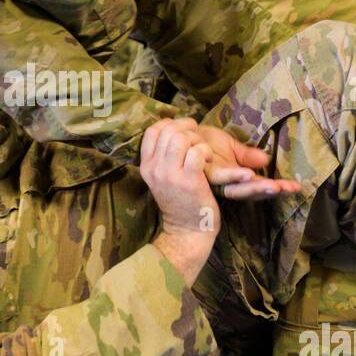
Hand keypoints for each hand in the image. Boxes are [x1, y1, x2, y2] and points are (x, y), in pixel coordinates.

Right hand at [140, 119, 218, 238]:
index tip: (183, 131)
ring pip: (181, 138)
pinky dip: (205, 151)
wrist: (186, 231)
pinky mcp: (189, 181)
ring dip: (197, 139)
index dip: (169, 124)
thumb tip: (171, 131)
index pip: (152, 131)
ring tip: (203, 151)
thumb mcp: (161, 179)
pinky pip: (197, 151)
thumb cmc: (179, 203)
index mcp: (146, 166)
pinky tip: (208, 161)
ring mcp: (170, 175)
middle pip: (168, 131)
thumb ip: (162, 158)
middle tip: (198, 140)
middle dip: (187, 128)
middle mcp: (155, 169)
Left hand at [195, 124, 300, 200]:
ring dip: (257, 187)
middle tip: (288, 189)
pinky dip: (236, 176)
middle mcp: (227, 183)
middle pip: (252, 191)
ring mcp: (217, 180)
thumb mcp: (231, 148)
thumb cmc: (206, 142)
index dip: (277, 188)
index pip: (260, 185)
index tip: (296, 187)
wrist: (181, 138)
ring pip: (240, 188)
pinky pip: (222, 176)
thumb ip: (247, 155)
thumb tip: (266, 161)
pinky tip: (249, 174)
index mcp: (235, 178)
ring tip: (274, 187)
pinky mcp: (206, 172)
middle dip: (270, 191)